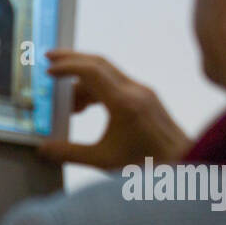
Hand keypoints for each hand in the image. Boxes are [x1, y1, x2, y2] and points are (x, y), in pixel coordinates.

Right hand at [39, 50, 191, 168]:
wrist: (182, 165)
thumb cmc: (146, 165)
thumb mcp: (102, 160)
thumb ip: (69, 153)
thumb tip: (44, 149)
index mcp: (124, 102)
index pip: (91, 71)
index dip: (67, 67)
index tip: (48, 71)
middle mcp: (135, 90)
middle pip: (99, 63)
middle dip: (72, 59)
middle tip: (49, 59)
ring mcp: (142, 92)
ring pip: (106, 74)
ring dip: (83, 83)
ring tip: (67, 107)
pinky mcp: (146, 98)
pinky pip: (116, 84)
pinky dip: (96, 90)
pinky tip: (85, 109)